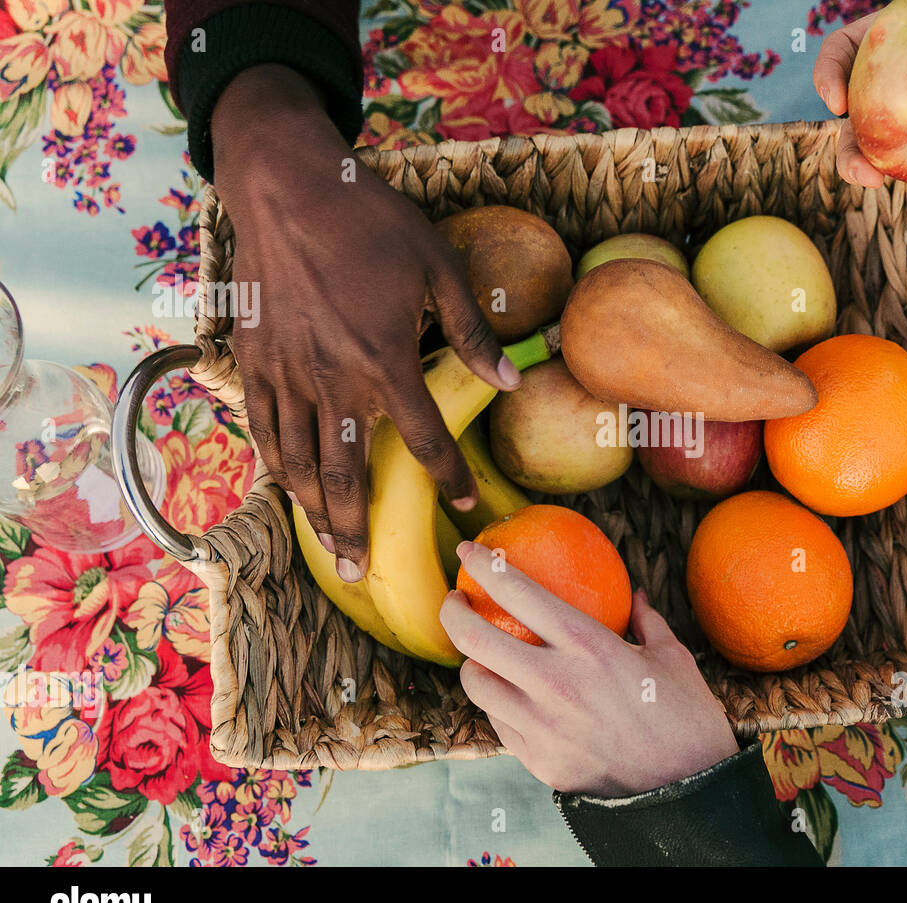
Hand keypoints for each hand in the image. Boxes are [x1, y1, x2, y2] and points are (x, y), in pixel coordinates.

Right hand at [211, 65, 519, 582]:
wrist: (288, 187)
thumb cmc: (371, 221)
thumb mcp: (439, 266)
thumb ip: (473, 333)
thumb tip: (511, 380)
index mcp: (385, 359)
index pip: (424, 439)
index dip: (448, 478)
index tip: (464, 506)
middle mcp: (332, 378)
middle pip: (346, 472)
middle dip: (358, 527)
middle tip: (365, 572)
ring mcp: (286, 372)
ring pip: (299, 460)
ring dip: (315, 511)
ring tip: (329, 550)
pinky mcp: (254, 360)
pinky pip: (262, 427)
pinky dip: (275, 465)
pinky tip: (286, 489)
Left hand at [441, 541, 739, 796]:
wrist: (688, 791)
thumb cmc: (687, 718)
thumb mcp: (672, 657)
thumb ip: (645, 621)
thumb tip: (635, 595)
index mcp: (588, 645)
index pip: (517, 593)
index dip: (483, 565)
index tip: (469, 550)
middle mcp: (555, 683)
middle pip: (473, 639)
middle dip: (451, 611)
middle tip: (456, 600)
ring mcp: (541, 726)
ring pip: (477, 685)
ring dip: (473, 663)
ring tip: (482, 654)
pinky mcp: (538, 761)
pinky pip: (501, 724)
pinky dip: (501, 704)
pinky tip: (510, 697)